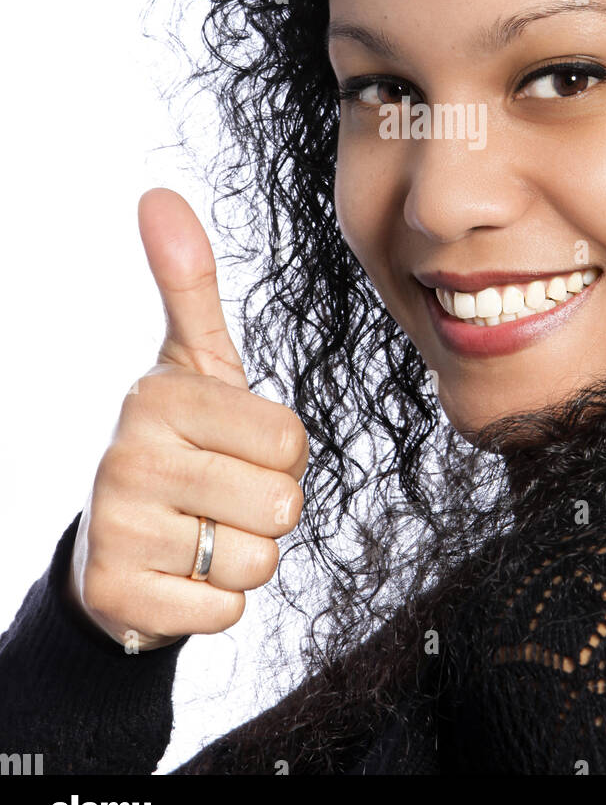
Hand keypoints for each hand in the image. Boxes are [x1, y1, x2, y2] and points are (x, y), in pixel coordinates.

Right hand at [66, 188, 307, 650]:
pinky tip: (180, 574)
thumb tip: (157, 193)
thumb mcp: (189, 364)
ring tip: (199, 532)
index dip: (279, 454)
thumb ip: (186, 283)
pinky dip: (216, 603)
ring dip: (243, 557)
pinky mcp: (119, 593)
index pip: (290, 439)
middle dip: (266, 509)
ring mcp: (118, 526)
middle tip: (220, 495)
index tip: (233, 447)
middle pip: (279, 501)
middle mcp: (129, 455)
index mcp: (159, 395)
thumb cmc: (177, 444)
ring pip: (256, 560)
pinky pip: (226, 611)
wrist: (116, 543)